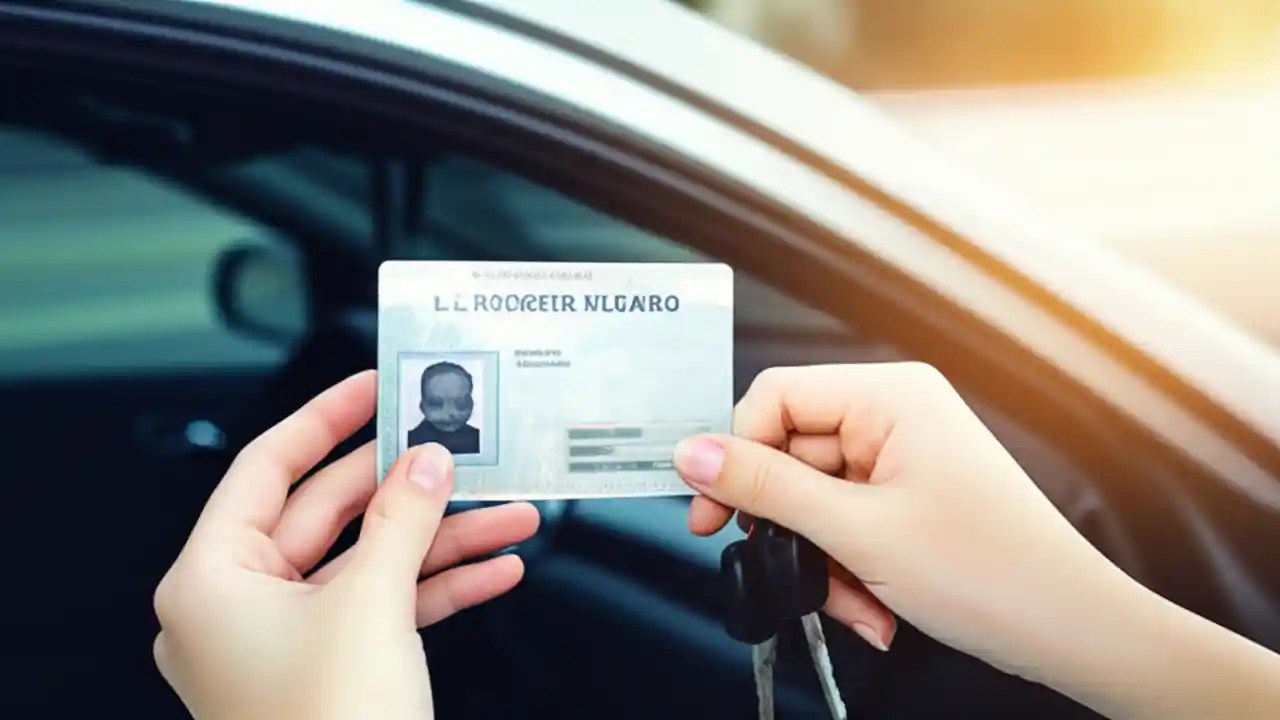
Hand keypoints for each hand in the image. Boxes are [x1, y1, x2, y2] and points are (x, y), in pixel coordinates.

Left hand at [152, 371, 539, 719]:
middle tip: (459, 450)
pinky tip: (496, 568)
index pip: (267, 468)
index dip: (325, 420)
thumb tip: (426, 461)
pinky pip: (386, 611)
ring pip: (370, 565)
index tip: (374, 387)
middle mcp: (238, 609)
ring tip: (507, 513)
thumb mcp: (370, 604)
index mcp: (212, 580)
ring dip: (442, 541)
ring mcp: (285, 645)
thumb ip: (402, 519)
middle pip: (330, 515)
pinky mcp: (330, 674)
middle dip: (409, 489)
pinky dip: (439, 588)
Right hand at [675, 363, 1279, 718]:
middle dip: (789, 526)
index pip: (776, 398)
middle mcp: (897, 415)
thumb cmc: (997, 572)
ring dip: (820, 559)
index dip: (734, 452)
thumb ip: (766, 487)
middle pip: (791, 454)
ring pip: (816, 500)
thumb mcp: (857, 530)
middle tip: (776, 565)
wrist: (1071, 629)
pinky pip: (846, 523)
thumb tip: (694, 453)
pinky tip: (870, 605)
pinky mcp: (909, 497)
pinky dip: (847, 567)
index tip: (710, 506)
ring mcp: (904, 458)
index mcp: (890, 395)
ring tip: (852, 602)